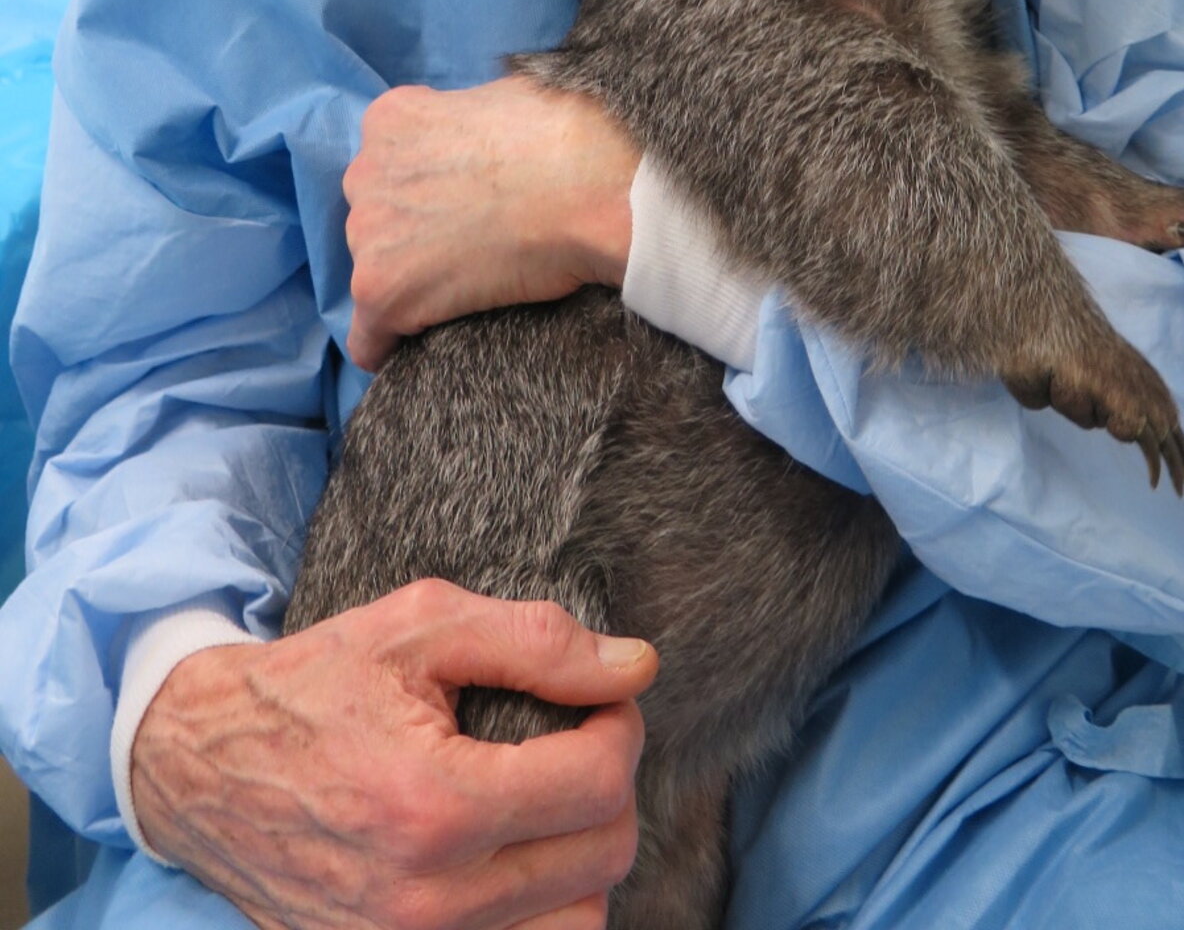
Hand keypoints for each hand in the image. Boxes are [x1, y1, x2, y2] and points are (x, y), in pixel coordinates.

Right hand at [131, 582, 658, 929]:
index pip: (598, 783)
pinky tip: (517, 846)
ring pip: (576, 923)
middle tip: (577, 737)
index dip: (620, 723)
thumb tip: (637, 667)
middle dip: (610, 784)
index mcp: (435, 805)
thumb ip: (539, 642)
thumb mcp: (422, 627)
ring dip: (583, 854)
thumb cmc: (316, 685)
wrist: (202, 767)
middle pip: (602, 858)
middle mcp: (425, 899)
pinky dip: (540, 903)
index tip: (600, 697)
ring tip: (548, 796)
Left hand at [344, 78, 639, 369]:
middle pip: (377, 214)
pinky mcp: (381, 290)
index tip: (462, 202)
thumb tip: (479, 135)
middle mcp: (365, 172)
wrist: (587, 188)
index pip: (390, 163)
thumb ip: (464, 120)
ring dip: (412, 279)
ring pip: (376, 269)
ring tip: (467, 286)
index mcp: (391, 121)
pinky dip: (390, 344)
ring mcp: (368, 232)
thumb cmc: (564, 135)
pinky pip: (368, 337)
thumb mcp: (500, 96)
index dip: (429, 186)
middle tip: (471, 239)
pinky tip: (419, 348)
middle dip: (414, 229)